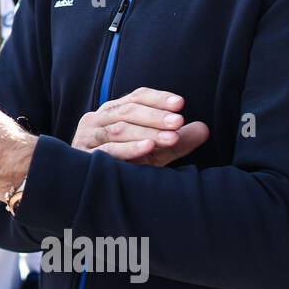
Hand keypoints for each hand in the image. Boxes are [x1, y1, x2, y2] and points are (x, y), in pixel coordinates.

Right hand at [71, 87, 209, 165]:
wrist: (92, 190)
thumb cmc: (124, 166)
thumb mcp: (154, 152)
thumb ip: (176, 141)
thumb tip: (204, 128)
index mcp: (112, 111)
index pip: (136, 98)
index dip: (158, 98)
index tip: (180, 103)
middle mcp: (96, 119)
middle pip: (128, 111)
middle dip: (155, 116)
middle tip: (178, 121)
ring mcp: (88, 136)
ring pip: (119, 129)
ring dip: (147, 132)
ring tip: (171, 137)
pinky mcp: (83, 156)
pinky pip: (108, 150)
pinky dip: (129, 148)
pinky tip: (148, 147)